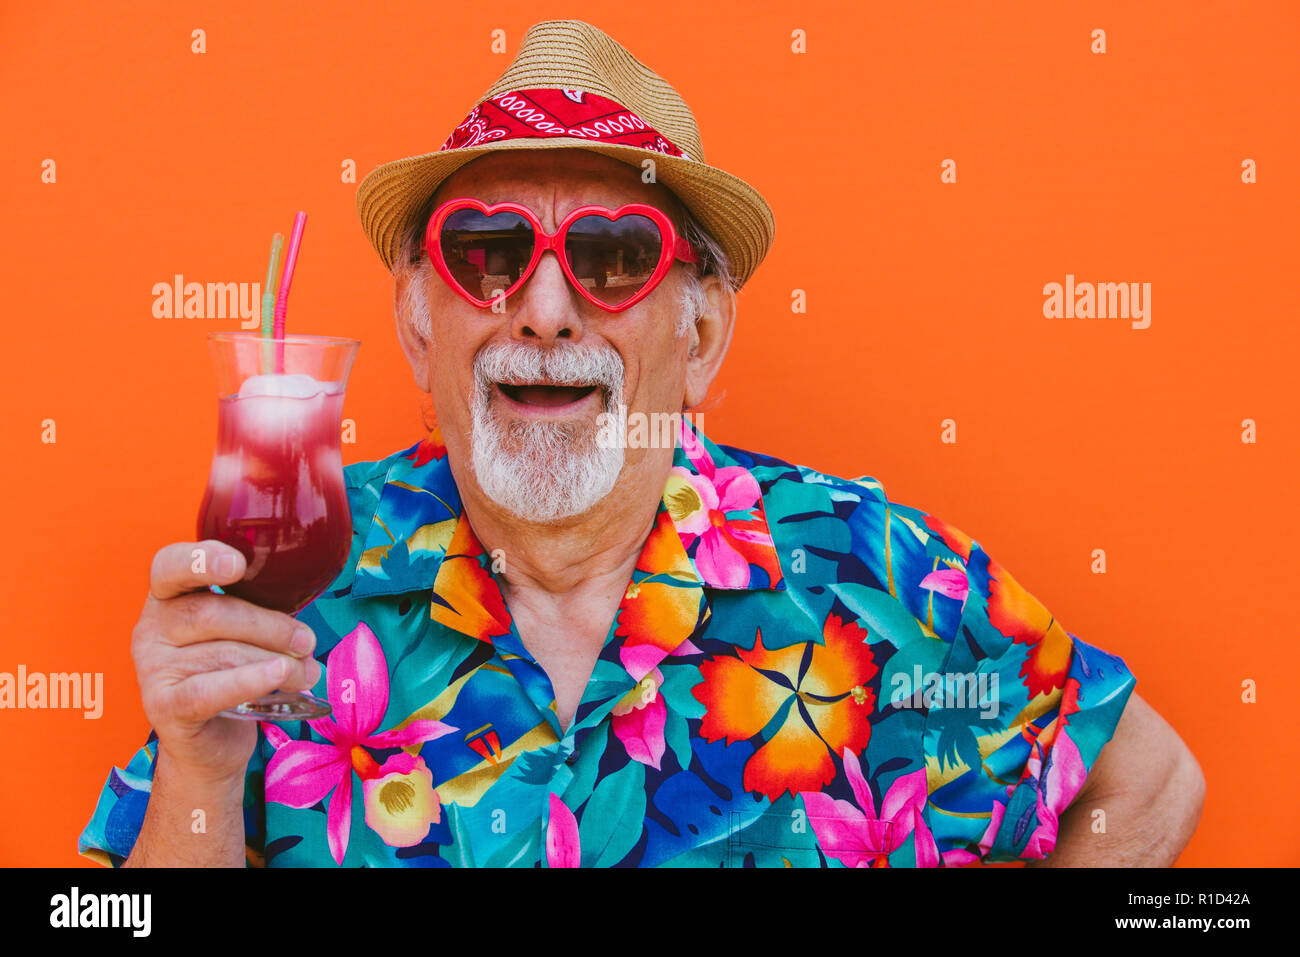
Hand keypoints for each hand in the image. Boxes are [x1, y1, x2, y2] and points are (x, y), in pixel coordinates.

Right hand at [132, 540, 320, 785]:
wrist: (211, 743)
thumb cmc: (232, 673)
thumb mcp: (242, 632)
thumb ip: (260, 609)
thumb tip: (305, 618)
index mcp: (169, 597)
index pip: (170, 566)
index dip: (202, 560)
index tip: (238, 564)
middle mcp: (152, 628)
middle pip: (212, 614)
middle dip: (270, 627)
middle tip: (306, 642)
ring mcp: (153, 669)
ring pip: (222, 653)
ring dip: (277, 662)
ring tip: (306, 672)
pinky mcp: (164, 707)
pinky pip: (210, 690)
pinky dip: (250, 681)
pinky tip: (279, 674)